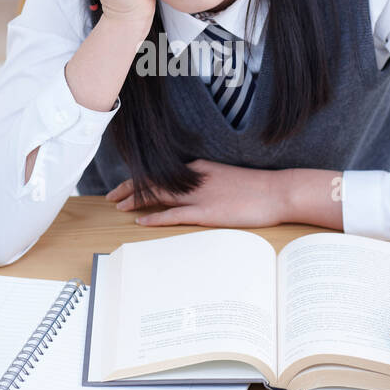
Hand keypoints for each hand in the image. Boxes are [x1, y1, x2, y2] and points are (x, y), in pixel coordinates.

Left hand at [105, 160, 288, 227]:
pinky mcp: (206, 212)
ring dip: (136, 200)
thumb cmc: (257, 188)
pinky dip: (155, 217)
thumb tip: (194, 190)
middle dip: (129, 188)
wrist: (278, 192)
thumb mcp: (228, 178)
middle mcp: (194, 178)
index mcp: (199, 169)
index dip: (140, 179)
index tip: (126, 185)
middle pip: (153, 181)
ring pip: (158, 195)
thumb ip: (208, 182)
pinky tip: (140, 221)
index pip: (162, 172)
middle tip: (111, 196)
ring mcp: (200, 195)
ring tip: (118, 206)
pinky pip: (174, 214)